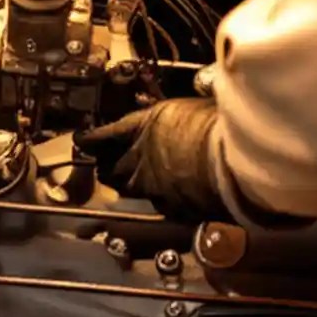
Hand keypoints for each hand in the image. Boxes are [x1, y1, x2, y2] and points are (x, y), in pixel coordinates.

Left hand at [74, 98, 226, 222]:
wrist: (235, 161)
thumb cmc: (220, 127)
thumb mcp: (194, 107)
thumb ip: (178, 116)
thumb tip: (183, 115)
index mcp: (142, 126)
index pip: (103, 136)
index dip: (90, 140)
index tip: (82, 140)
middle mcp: (139, 159)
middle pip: (110, 168)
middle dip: (108, 166)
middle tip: (108, 163)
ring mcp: (152, 187)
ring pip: (128, 189)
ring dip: (128, 185)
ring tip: (134, 181)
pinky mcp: (170, 209)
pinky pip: (156, 205)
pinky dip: (159, 200)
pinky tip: (169, 196)